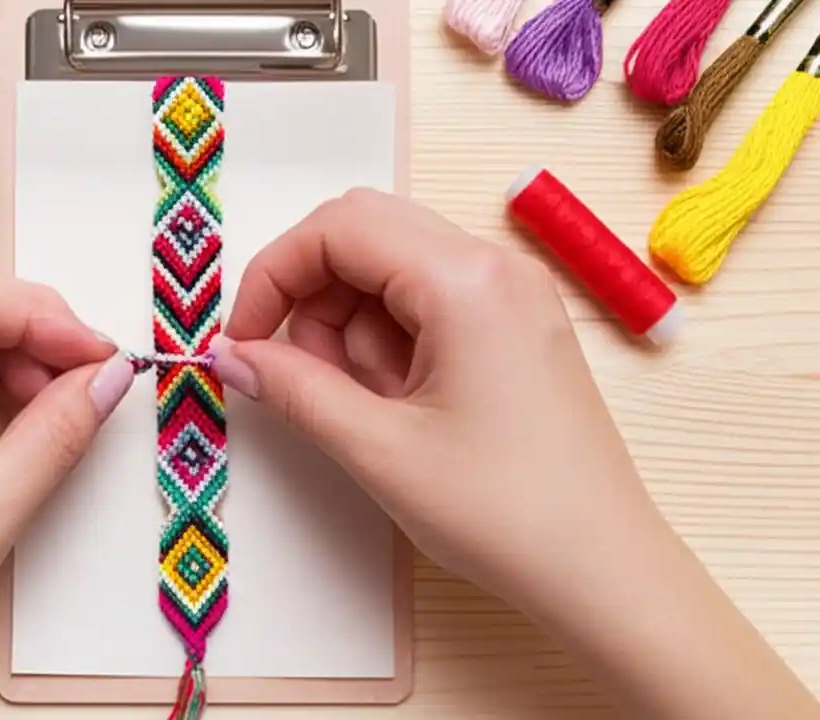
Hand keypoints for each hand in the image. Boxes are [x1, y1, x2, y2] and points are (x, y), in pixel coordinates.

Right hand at [210, 190, 816, 718]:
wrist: (602, 571)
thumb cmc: (501, 513)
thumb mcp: (377, 449)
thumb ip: (293, 387)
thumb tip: (227, 352)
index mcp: (465, 280)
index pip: (338, 228)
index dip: (273, 276)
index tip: (244, 341)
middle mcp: (495, 266)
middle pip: (364, 234)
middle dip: (312, 296)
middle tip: (303, 375)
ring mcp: (511, 294)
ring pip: (392, 268)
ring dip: (352, 325)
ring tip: (365, 406)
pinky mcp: (515, 327)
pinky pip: (427, 301)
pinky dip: (390, 340)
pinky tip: (397, 403)